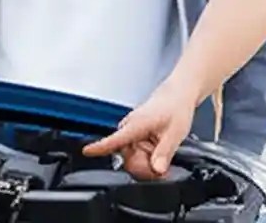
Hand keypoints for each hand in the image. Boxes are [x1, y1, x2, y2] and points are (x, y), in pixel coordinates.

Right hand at [82, 78, 198, 178]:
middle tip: (160, 168)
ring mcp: (131, 134)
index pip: (114, 139)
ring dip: (146, 163)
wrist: (178, 96)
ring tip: (161, 155)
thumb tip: (157, 169)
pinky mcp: (135, 137)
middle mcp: (129, 129)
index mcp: (135, 125)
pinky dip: (147, 158)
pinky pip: (136, 155)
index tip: (87, 151)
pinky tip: (158, 153)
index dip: (100, 147)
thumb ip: (164, 153)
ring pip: (132, 159)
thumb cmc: (175, 107)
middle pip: (127, 159)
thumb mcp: (175, 132)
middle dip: (143, 168)